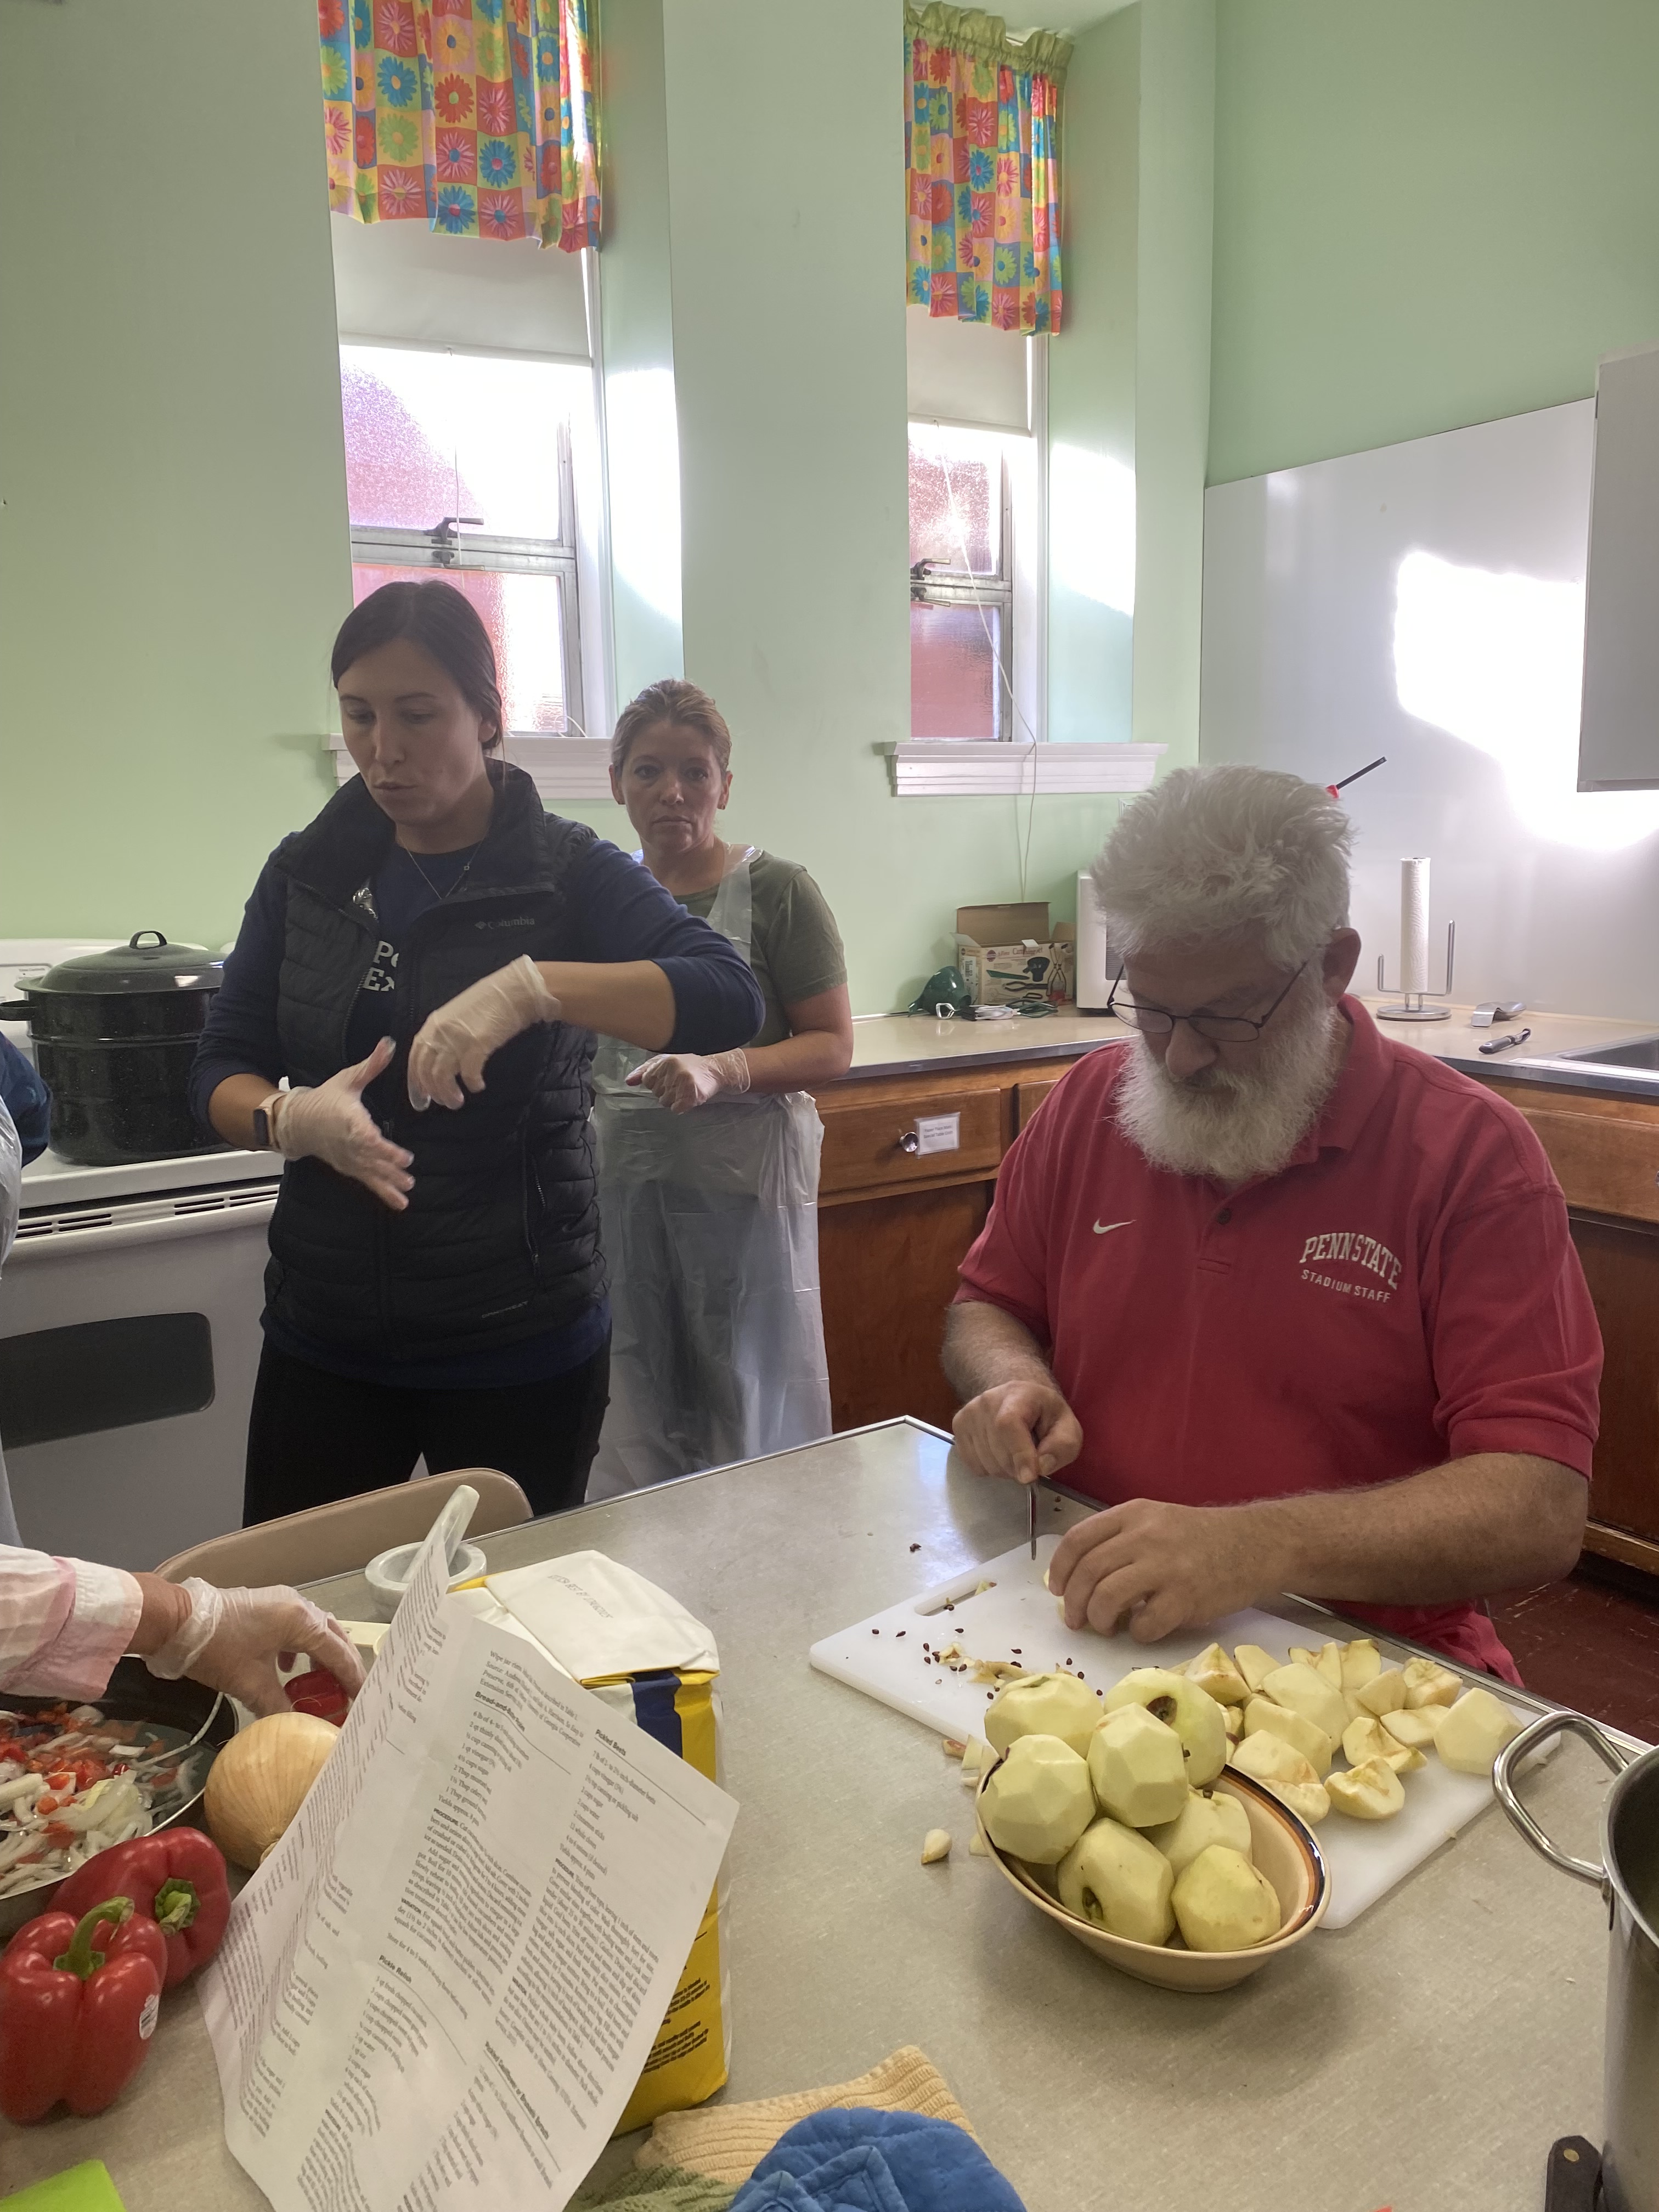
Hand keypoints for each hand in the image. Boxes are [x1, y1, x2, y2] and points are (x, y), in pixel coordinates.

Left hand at [143, 1578, 366, 1718]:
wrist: (178, 1620)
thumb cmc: (218, 1650)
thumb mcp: (250, 1684)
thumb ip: (278, 1707)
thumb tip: (297, 1729)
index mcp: (301, 1621)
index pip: (337, 1652)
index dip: (351, 1678)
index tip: (363, 1699)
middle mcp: (298, 1606)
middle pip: (332, 1636)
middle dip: (341, 1665)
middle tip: (348, 1693)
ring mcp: (281, 1602)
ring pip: (314, 1629)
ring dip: (321, 1656)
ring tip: (322, 1684)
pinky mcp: (265, 1605)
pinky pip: (295, 1627)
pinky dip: (300, 1648)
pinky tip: (288, 1667)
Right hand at [271, 1036, 412, 1210]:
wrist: (298, 1121)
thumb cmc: (326, 1098)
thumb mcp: (349, 1079)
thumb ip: (371, 1065)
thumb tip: (388, 1044)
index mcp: (348, 1120)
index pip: (366, 1137)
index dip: (383, 1148)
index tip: (401, 1155)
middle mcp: (347, 1143)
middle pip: (370, 1159)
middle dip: (389, 1169)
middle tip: (408, 1177)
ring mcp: (348, 1158)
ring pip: (370, 1173)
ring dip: (388, 1183)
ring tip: (407, 1191)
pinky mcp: (349, 1167)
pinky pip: (367, 1182)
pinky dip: (383, 1193)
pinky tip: (400, 1203)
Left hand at [407, 955, 560, 1110]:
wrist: (514, 991)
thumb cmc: (489, 1002)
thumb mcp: (457, 1018)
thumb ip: (445, 1036)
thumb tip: (442, 1060)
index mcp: (433, 1025)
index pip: (414, 1059)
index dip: (415, 1083)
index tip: (422, 1099)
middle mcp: (439, 1032)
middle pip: (425, 1071)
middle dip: (433, 1092)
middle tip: (445, 1103)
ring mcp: (457, 1038)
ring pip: (441, 1076)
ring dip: (448, 1094)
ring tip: (458, 1102)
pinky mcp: (477, 1044)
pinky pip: (468, 1073)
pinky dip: (472, 1084)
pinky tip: (478, 1086)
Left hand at [625, 1049, 747, 1113]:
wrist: (715, 1071)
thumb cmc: (689, 1066)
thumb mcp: (666, 1062)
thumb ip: (645, 1070)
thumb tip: (628, 1081)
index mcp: (665, 1062)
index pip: (647, 1081)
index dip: (657, 1083)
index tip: (669, 1078)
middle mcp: (673, 1071)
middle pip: (656, 1093)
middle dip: (667, 1091)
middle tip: (680, 1083)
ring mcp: (682, 1084)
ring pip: (665, 1102)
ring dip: (674, 1099)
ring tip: (685, 1089)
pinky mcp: (691, 1096)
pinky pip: (676, 1109)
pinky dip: (682, 1106)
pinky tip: (689, 1097)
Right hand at [951, 1381, 1082, 1486]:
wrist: (1016, 1397)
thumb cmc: (1044, 1415)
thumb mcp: (1067, 1428)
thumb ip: (1061, 1447)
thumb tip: (1041, 1466)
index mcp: (1018, 1394)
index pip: (1009, 1425)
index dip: (1018, 1453)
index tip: (1029, 1477)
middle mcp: (987, 1401)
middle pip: (998, 1451)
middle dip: (1019, 1467)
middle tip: (1031, 1458)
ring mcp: (968, 1414)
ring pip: (986, 1463)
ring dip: (1005, 1470)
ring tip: (1015, 1453)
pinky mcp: (958, 1427)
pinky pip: (974, 1465)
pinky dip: (990, 1468)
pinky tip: (1000, 1452)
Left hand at [1048, 1498, 1284, 1643]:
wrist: (1256, 1544)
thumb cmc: (1201, 1537)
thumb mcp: (1156, 1520)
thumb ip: (1120, 1539)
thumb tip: (1080, 1577)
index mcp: (1133, 1514)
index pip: (1078, 1539)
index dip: (1060, 1568)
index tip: (1057, 1588)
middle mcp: (1145, 1536)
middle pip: (1089, 1571)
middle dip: (1073, 1602)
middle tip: (1075, 1620)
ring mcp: (1166, 1566)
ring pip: (1108, 1597)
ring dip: (1099, 1619)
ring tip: (1106, 1627)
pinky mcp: (1187, 1597)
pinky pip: (1145, 1624)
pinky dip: (1138, 1633)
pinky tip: (1144, 1629)